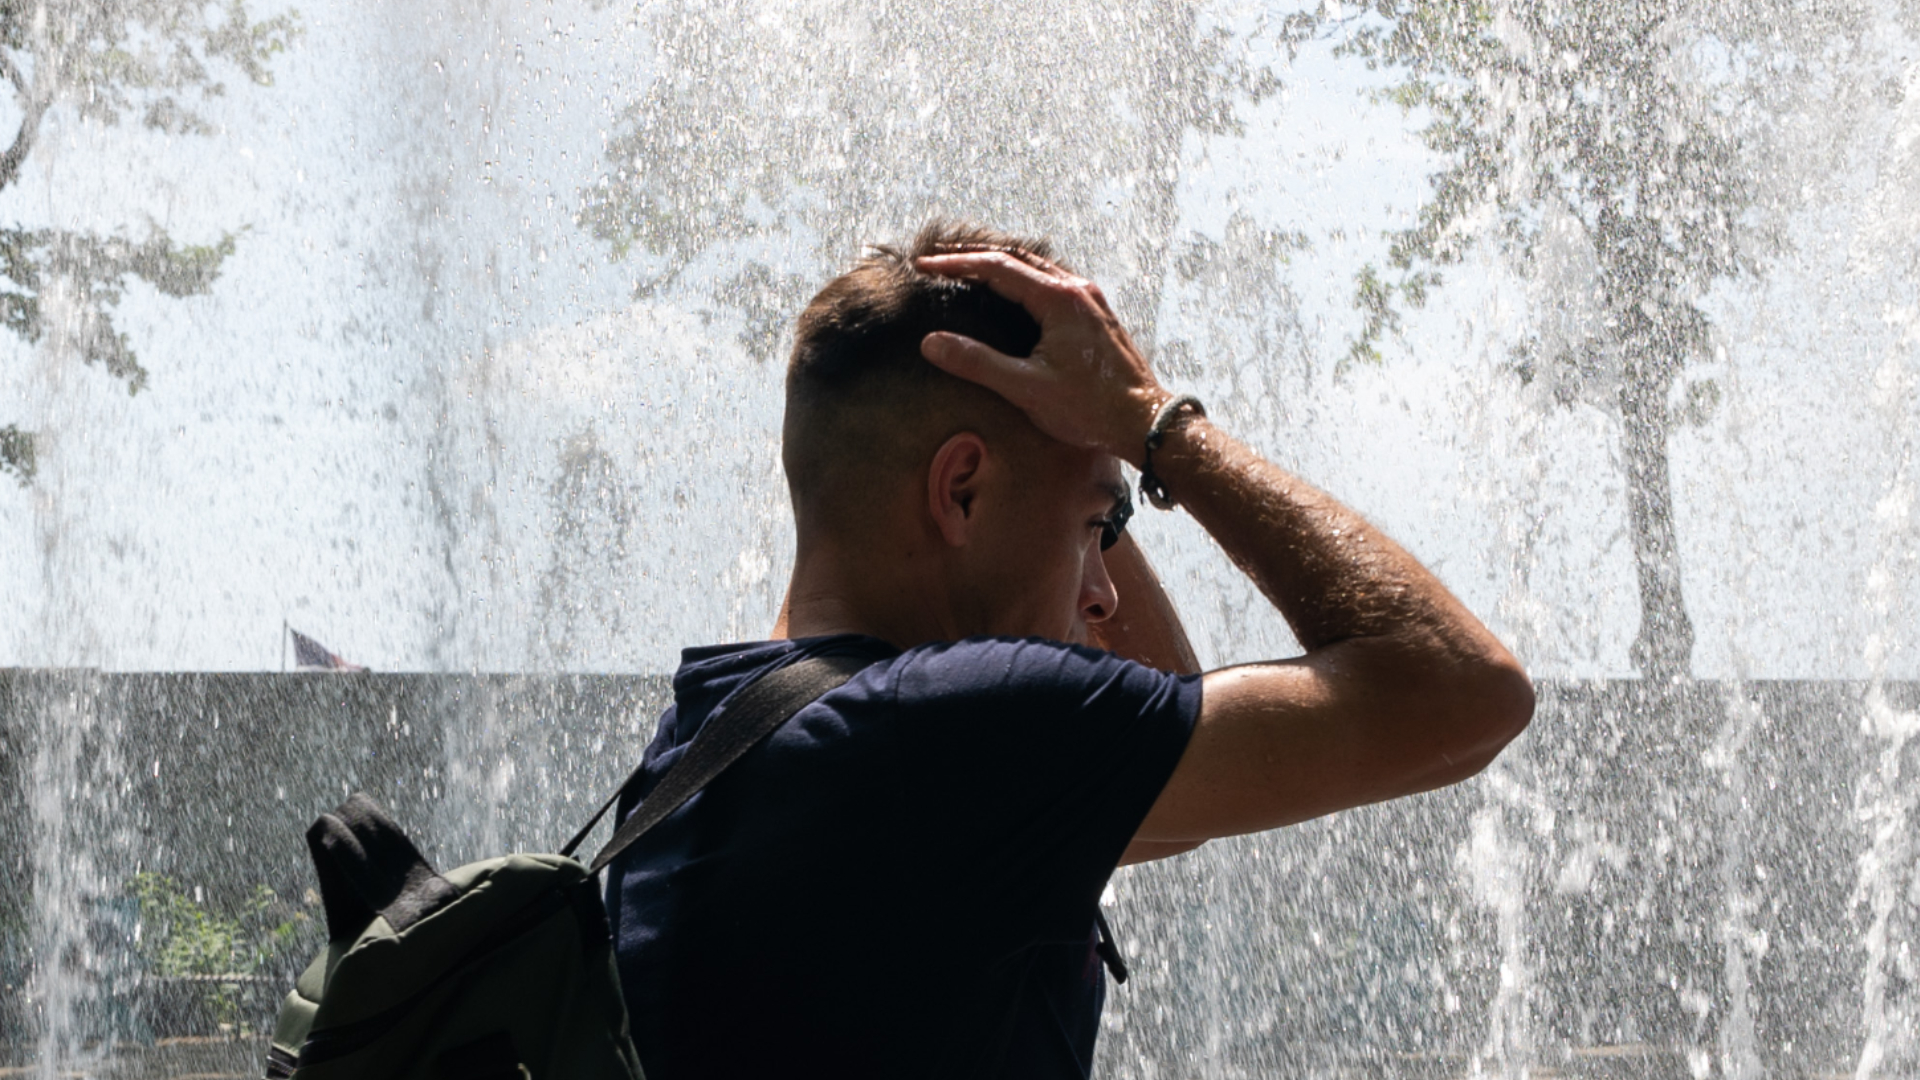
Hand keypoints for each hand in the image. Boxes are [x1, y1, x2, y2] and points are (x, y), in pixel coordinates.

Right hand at [915, 252, 1168, 466]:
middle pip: (1017, 260)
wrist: (1144, 421)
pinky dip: (1023, 282)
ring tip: (968, 272)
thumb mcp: (1026, 388)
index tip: (924, 267)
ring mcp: (1090, 302)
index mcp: (1058, 299)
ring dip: (1000, 267)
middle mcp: (1077, 291)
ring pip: (1037, 270)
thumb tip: (932, 343)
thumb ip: (977, 363)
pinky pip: (1053, 285)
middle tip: (939, 262)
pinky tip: (1012, 296)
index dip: (956, 265)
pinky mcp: (1096, 317)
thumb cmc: (1091, 408)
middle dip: (974, 258)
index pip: (996, 268)